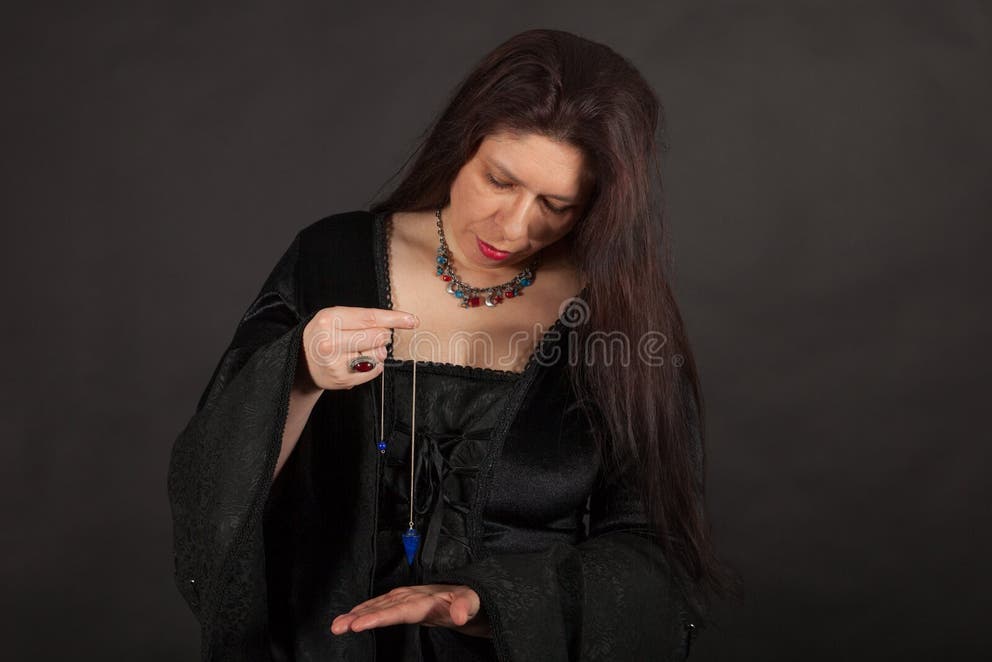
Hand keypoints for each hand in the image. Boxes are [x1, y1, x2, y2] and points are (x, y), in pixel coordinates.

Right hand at [301, 306, 418, 390]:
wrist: (301, 362)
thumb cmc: (323, 335)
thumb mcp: (334, 317)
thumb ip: (361, 318)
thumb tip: (395, 324)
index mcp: (329, 320)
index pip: (370, 318)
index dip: (394, 318)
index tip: (412, 320)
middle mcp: (330, 342)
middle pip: (377, 336)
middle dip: (382, 335)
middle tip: (373, 336)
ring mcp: (336, 363)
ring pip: (378, 354)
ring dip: (378, 351)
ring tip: (361, 350)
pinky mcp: (342, 379)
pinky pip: (374, 370)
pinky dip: (374, 365)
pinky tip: (360, 361)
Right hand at [330, 584, 492, 638]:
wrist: (474, 597)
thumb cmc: (473, 601)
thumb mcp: (474, 603)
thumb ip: (465, 606)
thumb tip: (458, 615)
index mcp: (427, 598)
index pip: (399, 609)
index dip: (378, 616)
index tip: (358, 624)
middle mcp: (414, 596)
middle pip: (384, 606)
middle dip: (360, 615)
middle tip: (338, 626)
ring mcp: (409, 599)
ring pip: (380, 605)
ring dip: (358, 613)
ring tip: (338, 624)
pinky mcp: (407, 603)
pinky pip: (383, 606)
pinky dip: (367, 610)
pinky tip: (353, 616)